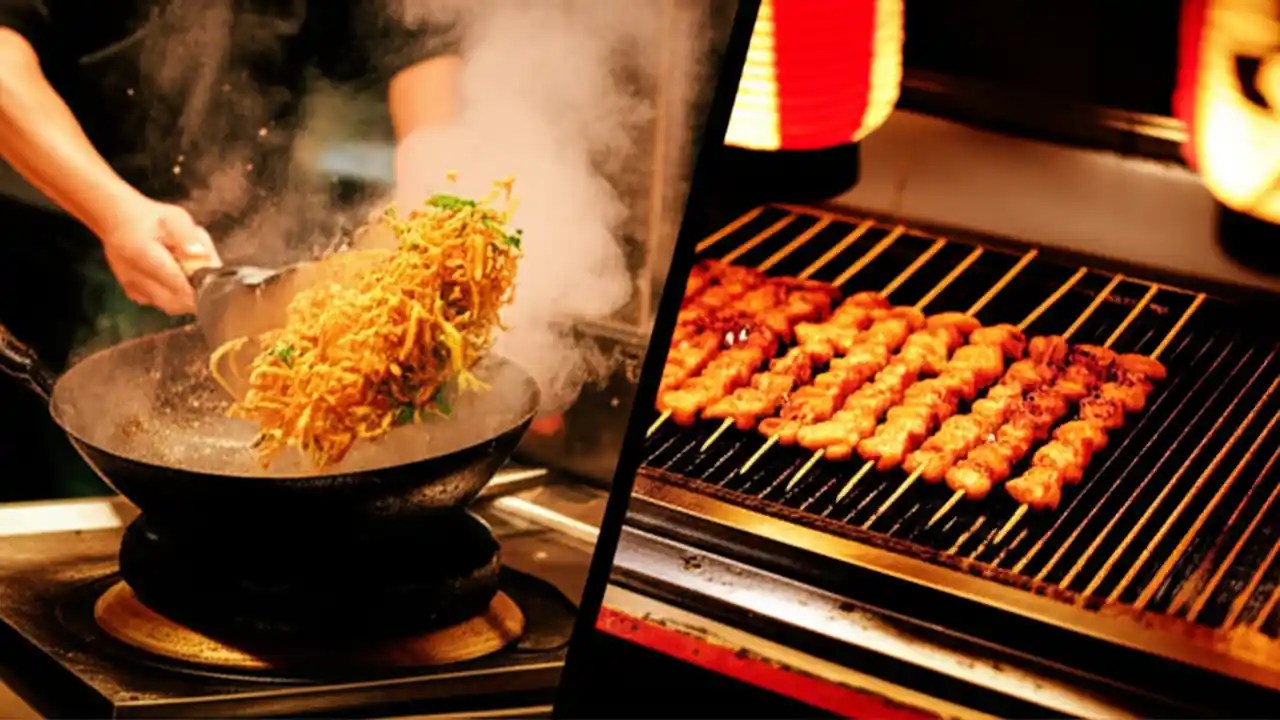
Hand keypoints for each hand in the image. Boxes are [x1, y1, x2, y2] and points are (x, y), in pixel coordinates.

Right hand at [98, 199, 220, 314]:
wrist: (116, 221)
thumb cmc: (150, 218)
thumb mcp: (174, 217)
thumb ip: (188, 236)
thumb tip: (200, 255)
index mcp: (143, 255)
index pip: (178, 285)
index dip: (201, 290)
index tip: (217, 284)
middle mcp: (134, 276)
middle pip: (175, 303)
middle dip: (197, 297)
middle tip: (209, 282)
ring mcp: (132, 287)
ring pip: (168, 306)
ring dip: (186, 299)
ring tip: (193, 278)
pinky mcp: (132, 293)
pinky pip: (159, 303)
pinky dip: (173, 298)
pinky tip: (177, 281)